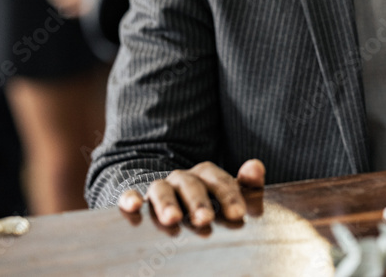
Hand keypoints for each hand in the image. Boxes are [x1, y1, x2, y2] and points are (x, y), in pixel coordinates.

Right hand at [118, 159, 265, 226]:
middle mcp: (183, 179)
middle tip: (206, 219)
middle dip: (198, 201)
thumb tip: (256, 166)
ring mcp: (160, 188)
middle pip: (191, 184)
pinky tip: (134, 206)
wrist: (172, 202)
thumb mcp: (230, 196)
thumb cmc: (208, 203)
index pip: (219, 180)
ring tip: (173, 219)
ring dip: (166, 203)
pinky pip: (129, 195)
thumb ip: (247, 184)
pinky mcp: (138, 199)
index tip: (237, 214)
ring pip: (161, 189)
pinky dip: (130, 198)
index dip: (228, 195)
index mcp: (206, 176)